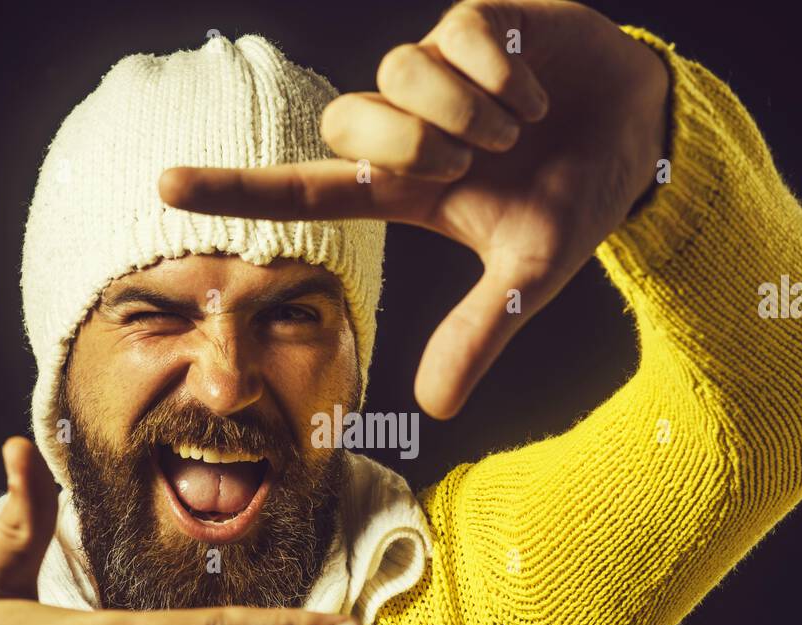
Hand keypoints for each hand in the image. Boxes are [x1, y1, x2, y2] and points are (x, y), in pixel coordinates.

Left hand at [159, 0, 668, 417]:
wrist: (638, 131)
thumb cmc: (574, 200)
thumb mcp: (531, 273)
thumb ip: (480, 331)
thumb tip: (434, 409)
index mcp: (406, 189)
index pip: (303, 189)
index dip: (235, 190)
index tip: (163, 187)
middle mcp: (407, 128)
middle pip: (347, 120)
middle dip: (412, 144)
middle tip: (474, 162)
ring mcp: (436, 73)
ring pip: (398, 72)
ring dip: (464, 110)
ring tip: (516, 129)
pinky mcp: (475, 22)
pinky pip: (458, 33)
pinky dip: (503, 73)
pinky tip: (533, 92)